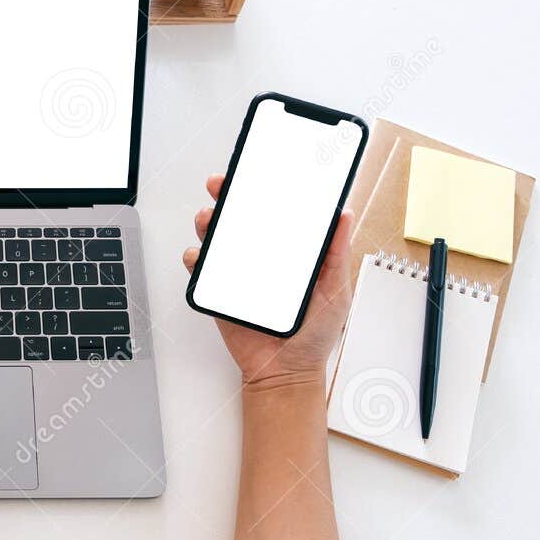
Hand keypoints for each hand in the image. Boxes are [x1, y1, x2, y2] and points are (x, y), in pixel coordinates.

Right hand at [183, 173, 355, 388]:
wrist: (286, 372)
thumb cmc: (315, 333)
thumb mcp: (337, 289)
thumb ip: (338, 253)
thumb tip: (344, 214)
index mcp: (290, 250)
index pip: (275, 209)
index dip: (264, 186)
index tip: (258, 168)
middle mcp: (262, 255)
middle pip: (240, 215)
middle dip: (227, 194)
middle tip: (222, 184)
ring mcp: (238, 271)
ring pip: (215, 236)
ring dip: (207, 221)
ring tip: (209, 218)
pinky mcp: (219, 290)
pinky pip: (199, 268)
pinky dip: (194, 257)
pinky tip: (199, 255)